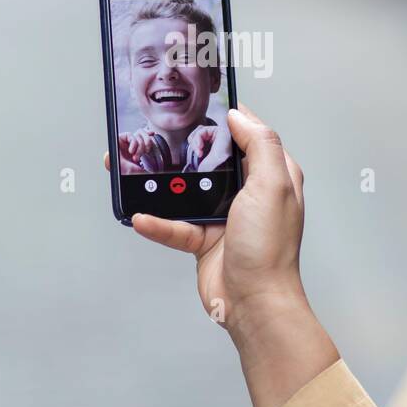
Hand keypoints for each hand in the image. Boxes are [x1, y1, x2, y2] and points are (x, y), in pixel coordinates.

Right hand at [105, 104, 336, 406]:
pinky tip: (139, 217)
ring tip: (133, 171)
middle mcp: (250, 193)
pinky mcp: (204, 240)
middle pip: (211, 160)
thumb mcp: (272, 185)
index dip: (226, 117)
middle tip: (154, 133)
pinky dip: (157, 223)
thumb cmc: (270, 248)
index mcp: (272, 175)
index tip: (198, 102)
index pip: (248, 134)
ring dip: (161, 185)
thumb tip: (238, 115)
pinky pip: (175, 225)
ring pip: (187, 191)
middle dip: (183, 148)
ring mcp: (225, 217)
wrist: (255, 305)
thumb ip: (260, 145)